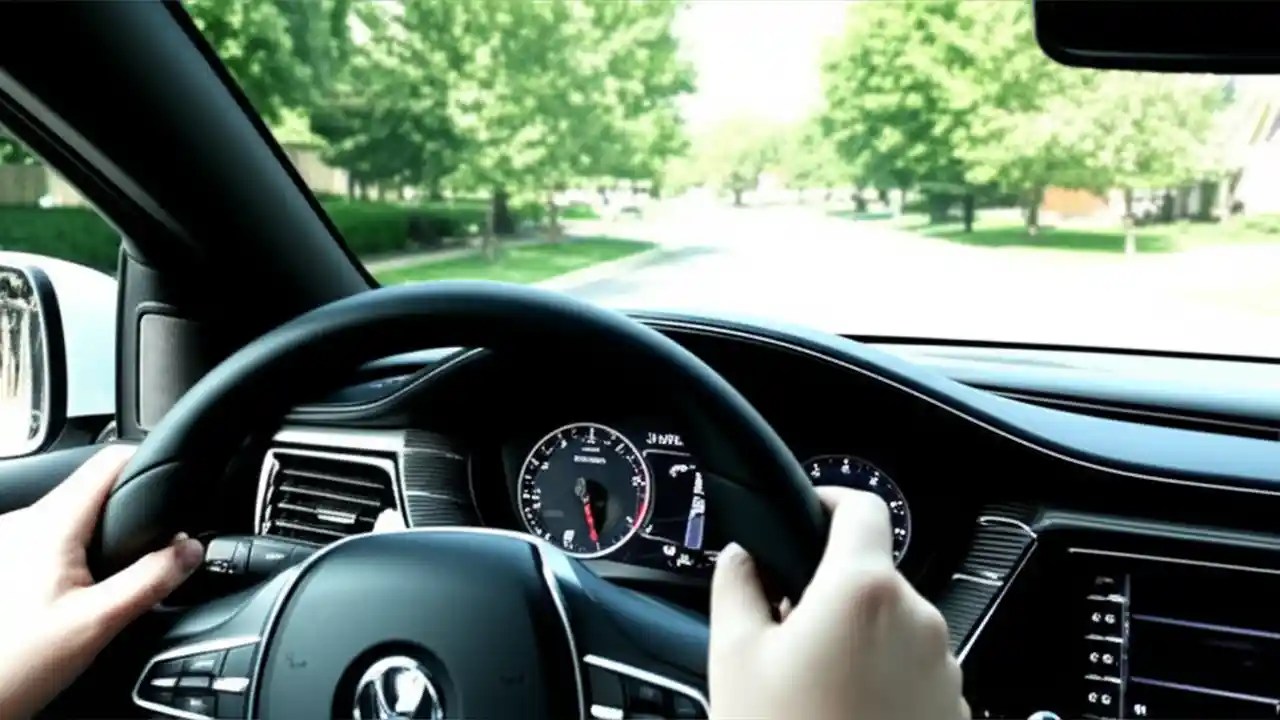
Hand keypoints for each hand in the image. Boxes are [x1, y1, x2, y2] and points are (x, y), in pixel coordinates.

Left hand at [0, 445, 203, 718]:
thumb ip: (152, 580)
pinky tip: (82, 589)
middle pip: (95, 488)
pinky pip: (54, 537)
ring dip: (105, 534)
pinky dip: (79, 552)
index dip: (150, 464)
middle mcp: (24, 523)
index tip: (177, 484)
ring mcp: (10, 539)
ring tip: (117, 577)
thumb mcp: (99, 622)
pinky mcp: (7, 559)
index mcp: (50, 525)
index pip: (109, 462)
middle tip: (159, 549)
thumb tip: (191, 550)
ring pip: (75, 514)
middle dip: (132, 512)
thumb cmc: (18, 663)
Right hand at [710, 486, 967, 719]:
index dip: (829, 498)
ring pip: (892, 626)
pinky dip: (881, 679)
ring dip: (857, 639)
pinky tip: (844, 714)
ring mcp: (943, 667)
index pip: (860, 506)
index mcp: (862, 590)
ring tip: (813, 690)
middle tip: (787, 634)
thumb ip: (737, 586)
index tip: (809, 511)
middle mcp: (917, 619)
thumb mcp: (735, 658)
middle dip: (830, 592)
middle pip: (871, 573)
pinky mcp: (954, 707)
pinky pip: (913, 671)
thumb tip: (741, 559)